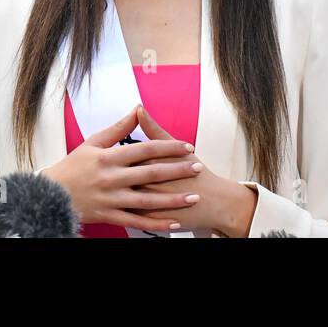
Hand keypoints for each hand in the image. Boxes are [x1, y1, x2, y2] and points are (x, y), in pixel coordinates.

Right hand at [38, 105, 203, 232]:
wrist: (52, 195)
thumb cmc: (73, 166)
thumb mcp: (93, 142)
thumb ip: (118, 128)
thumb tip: (137, 110)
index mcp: (109, 157)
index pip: (145, 149)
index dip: (168, 147)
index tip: (187, 146)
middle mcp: (112, 178)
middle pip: (151, 173)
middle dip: (177, 171)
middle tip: (198, 168)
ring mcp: (111, 199)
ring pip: (148, 201)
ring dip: (173, 199)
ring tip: (193, 196)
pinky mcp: (110, 216)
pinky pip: (137, 222)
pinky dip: (156, 224)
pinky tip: (174, 223)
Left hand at [126, 106, 258, 237]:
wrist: (215, 201)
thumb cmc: (196, 173)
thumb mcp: (176, 148)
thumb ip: (154, 129)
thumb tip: (139, 109)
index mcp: (154, 160)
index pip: (126, 154)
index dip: (118, 154)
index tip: (114, 155)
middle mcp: (151, 180)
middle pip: (122, 175)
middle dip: (114, 174)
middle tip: (111, 172)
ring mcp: (152, 201)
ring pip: (123, 197)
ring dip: (117, 194)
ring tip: (116, 189)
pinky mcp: (153, 218)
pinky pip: (132, 215)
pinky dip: (126, 210)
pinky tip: (123, 205)